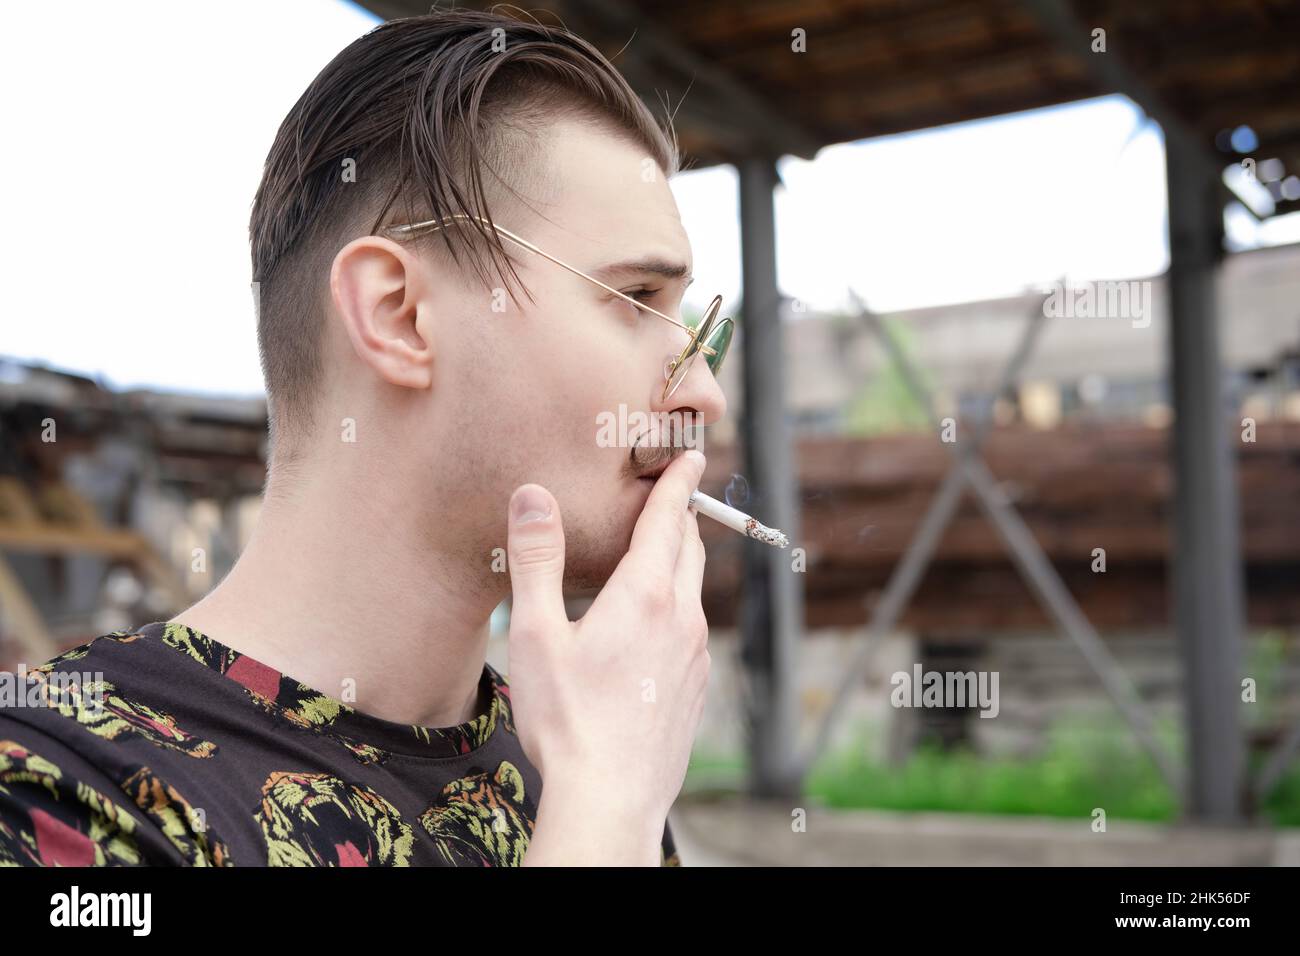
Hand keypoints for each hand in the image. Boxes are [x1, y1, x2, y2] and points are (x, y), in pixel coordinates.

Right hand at [505, 450, 710, 831]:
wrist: (611, 800)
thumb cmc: (567, 719)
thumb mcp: (535, 634)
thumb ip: (537, 559)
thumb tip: (534, 494)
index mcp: (646, 594)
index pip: (669, 519)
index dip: (678, 482)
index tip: (690, 455)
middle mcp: (683, 617)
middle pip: (689, 549)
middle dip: (679, 517)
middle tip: (668, 497)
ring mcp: (695, 655)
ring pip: (693, 590)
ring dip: (678, 563)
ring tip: (655, 555)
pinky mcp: (695, 687)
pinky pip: (692, 629)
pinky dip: (676, 607)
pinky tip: (650, 626)